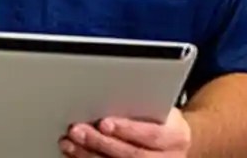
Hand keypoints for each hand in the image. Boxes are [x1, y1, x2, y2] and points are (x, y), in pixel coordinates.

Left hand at [61, 108, 190, 157]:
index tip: (104, 122)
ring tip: (70, 142)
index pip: (153, 135)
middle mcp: (169, 157)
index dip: (127, 130)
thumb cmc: (161, 117)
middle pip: (133, 155)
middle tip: (78, 130)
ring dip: (89, 155)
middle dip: (101, 143)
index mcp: (176, 136)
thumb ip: (140, 104)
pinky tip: (76, 153)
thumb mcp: (159, 107)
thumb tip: (108, 94)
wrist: (172, 140)